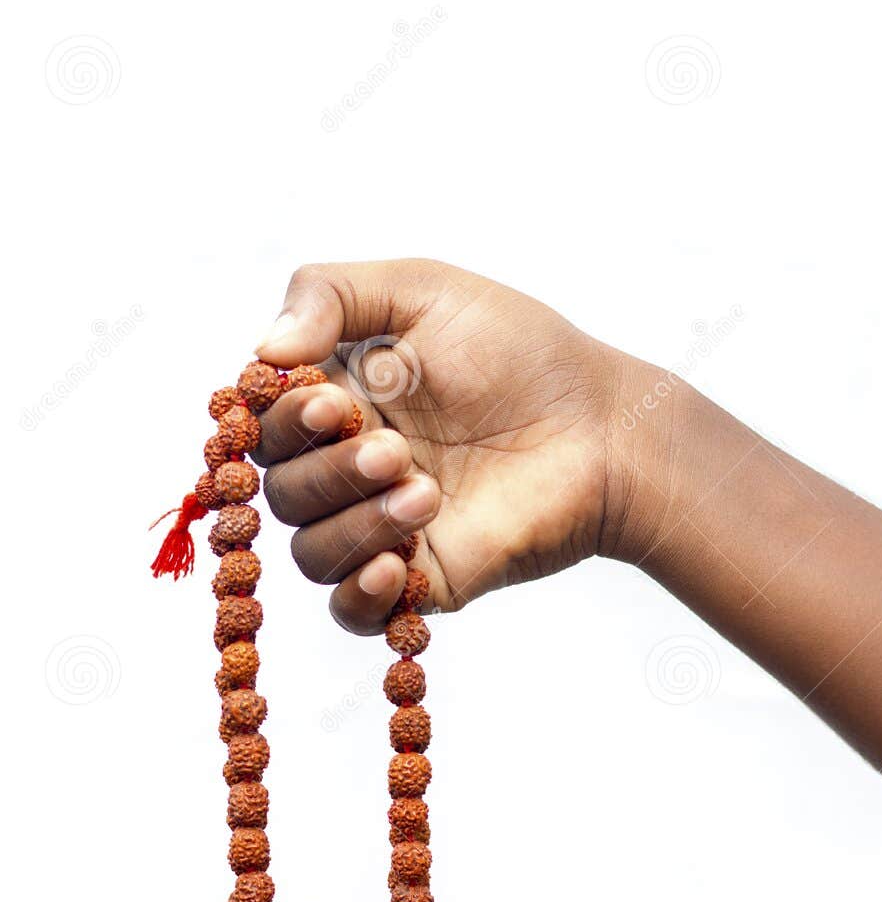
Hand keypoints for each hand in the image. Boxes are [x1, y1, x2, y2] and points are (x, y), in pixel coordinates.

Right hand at [254, 259, 644, 632]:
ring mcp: (385, 527)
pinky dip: (359, 596)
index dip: (283, 422)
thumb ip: (329, 294)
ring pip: (312, 553)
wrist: (601, 428)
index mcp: (338, 401)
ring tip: (427, 493)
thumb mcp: (422, 289)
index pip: (266, 428)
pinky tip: (394, 565)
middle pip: (283, 494)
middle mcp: (351, 468)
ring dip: (356, 524)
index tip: (332, 402)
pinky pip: (355, 612)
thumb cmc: (520, 352)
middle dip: (329, 473)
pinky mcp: (424, 577)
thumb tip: (261, 351)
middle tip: (397, 450)